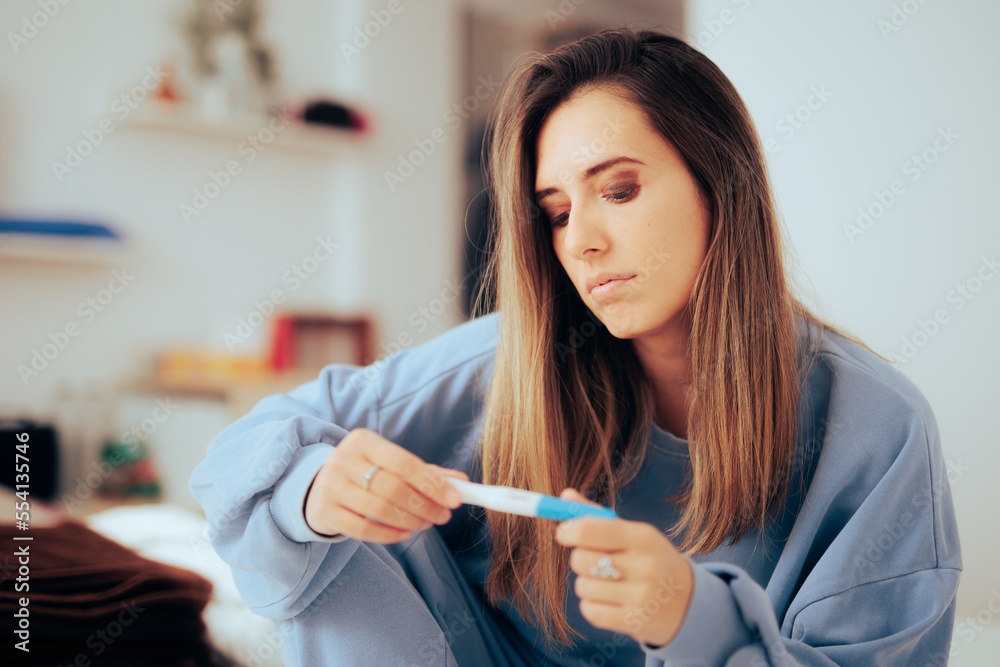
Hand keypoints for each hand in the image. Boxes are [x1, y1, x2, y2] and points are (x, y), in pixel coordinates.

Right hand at [304, 428, 467, 542]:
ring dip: (410, 521)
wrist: (317, 485)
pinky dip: (389, 535)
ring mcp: (330, 486)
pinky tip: (405, 534)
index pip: (404, 463)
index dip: (432, 483)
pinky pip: (362, 530)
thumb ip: (425, 471)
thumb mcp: (388, 464)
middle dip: (424, 505)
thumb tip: (462, 482)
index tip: (454, 500)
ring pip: (380, 509)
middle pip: (393, 488)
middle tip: (443, 516)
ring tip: (427, 524)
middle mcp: (343, 460)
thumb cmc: (364, 472)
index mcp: (363, 441)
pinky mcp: (324, 512)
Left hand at [554, 488, 693, 646]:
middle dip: (580, 558)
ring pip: (582, 586)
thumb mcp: (634, 534)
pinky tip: (611, 601)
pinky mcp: (634, 622)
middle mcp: (644, 566)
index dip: (568, 530)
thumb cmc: (651, 560)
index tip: (563, 533)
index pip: (590, 529)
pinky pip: (589, 610)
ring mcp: (640, 597)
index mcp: (643, 537)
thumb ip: (597, 516)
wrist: (688, 602)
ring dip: (586, 583)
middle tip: (593, 559)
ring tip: (608, 583)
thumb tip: (565, 495)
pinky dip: (592, 605)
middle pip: (581, 559)